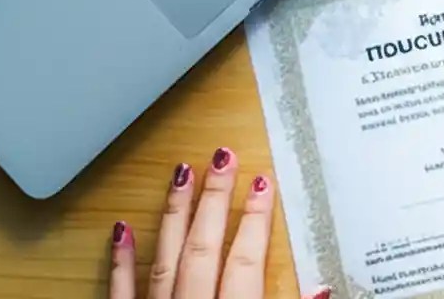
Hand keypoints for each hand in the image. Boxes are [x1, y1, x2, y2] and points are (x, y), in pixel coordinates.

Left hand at [108, 147, 328, 298]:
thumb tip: (322, 288)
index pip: (246, 259)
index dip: (256, 218)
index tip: (262, 181)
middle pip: (205, 247)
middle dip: (215, 198)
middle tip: (223, 157)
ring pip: (166, 257)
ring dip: (176, 213)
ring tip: (182, 171)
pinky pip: (122, 290)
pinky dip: (122, 260)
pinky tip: (121, 229)